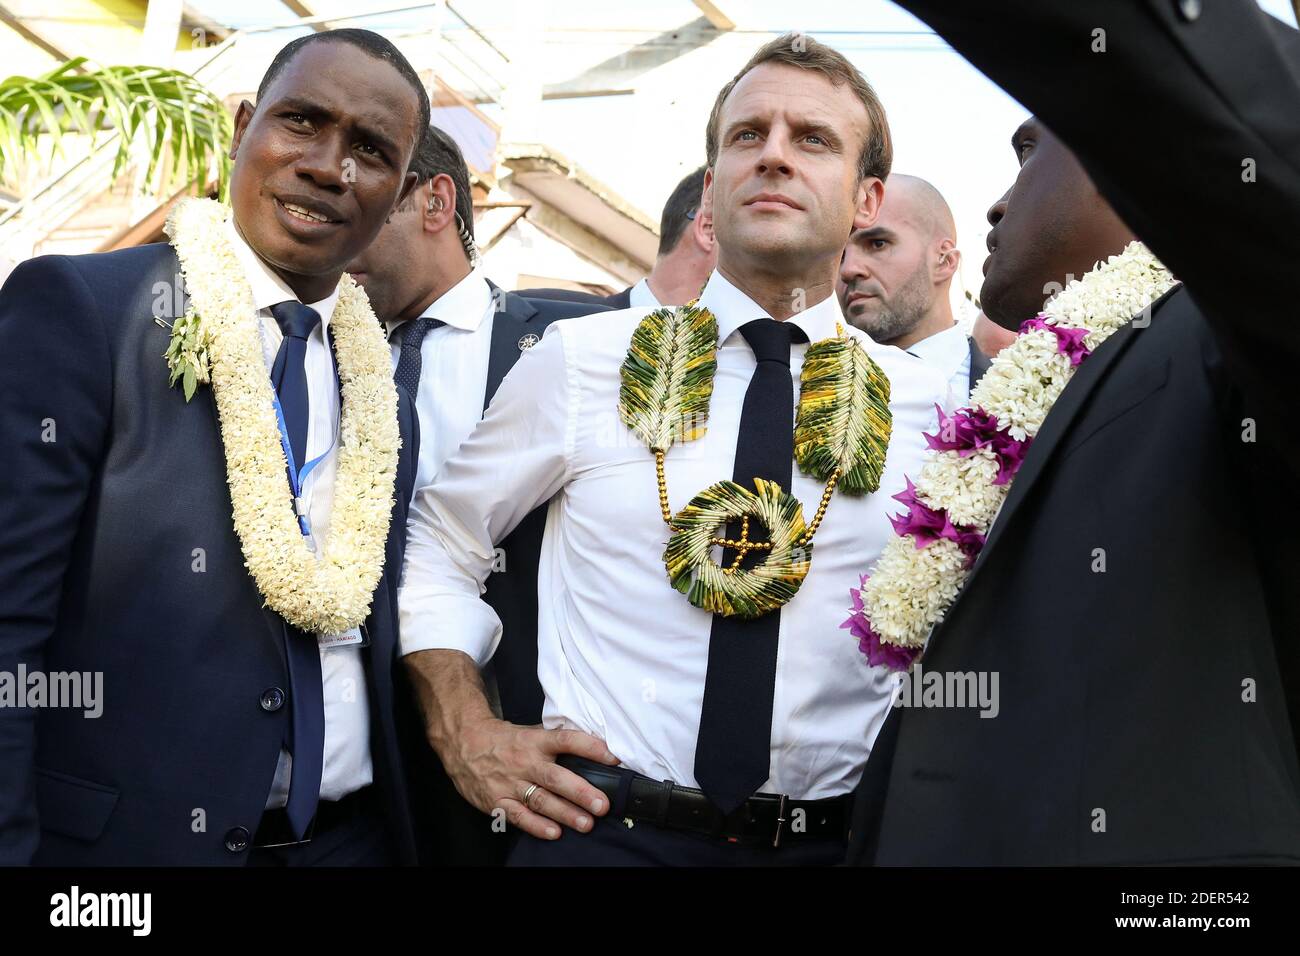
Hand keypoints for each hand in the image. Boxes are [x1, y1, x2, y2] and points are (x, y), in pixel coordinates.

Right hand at [443, 718, 618, 839]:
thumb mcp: (530, 732)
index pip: (566, 740)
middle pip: (555, 777)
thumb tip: (593, 748)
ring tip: (586, 823)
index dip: (591, 748)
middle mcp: (524, 761)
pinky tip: (554, 832)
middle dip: (580, 792)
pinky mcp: (497, 800)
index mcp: (535, 740)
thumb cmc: (504, 739)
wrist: (463, 742)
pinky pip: (518, 815)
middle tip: (602, 804)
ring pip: (540, 800)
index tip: (613, 758)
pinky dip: (536, 826)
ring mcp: (509, 783)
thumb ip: (556, 742)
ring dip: (564, 813)